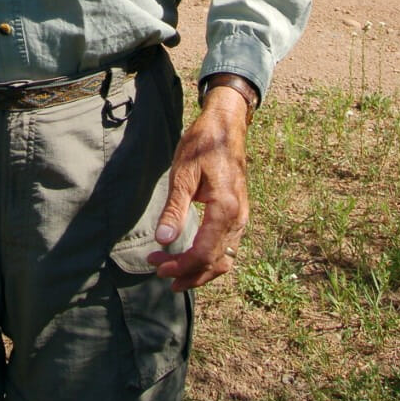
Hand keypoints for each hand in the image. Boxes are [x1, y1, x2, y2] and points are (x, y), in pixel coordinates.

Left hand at [146, 87, 249, 290]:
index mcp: (225, 209)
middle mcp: (238, 218)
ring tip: (175, 274)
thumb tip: (163, 240)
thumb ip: (174, 210)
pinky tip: (193, 259)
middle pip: (215, 262)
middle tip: (159, 272)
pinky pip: (228, 247)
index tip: (157, 265)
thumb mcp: (183, 175)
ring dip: (200, 271)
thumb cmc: (203, 145)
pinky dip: (211, 259)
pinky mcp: (239, 214)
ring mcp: (242, 217)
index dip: (180, 266)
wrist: (226, 126)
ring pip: (225, 259)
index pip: (204, 254)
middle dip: (187, 272)